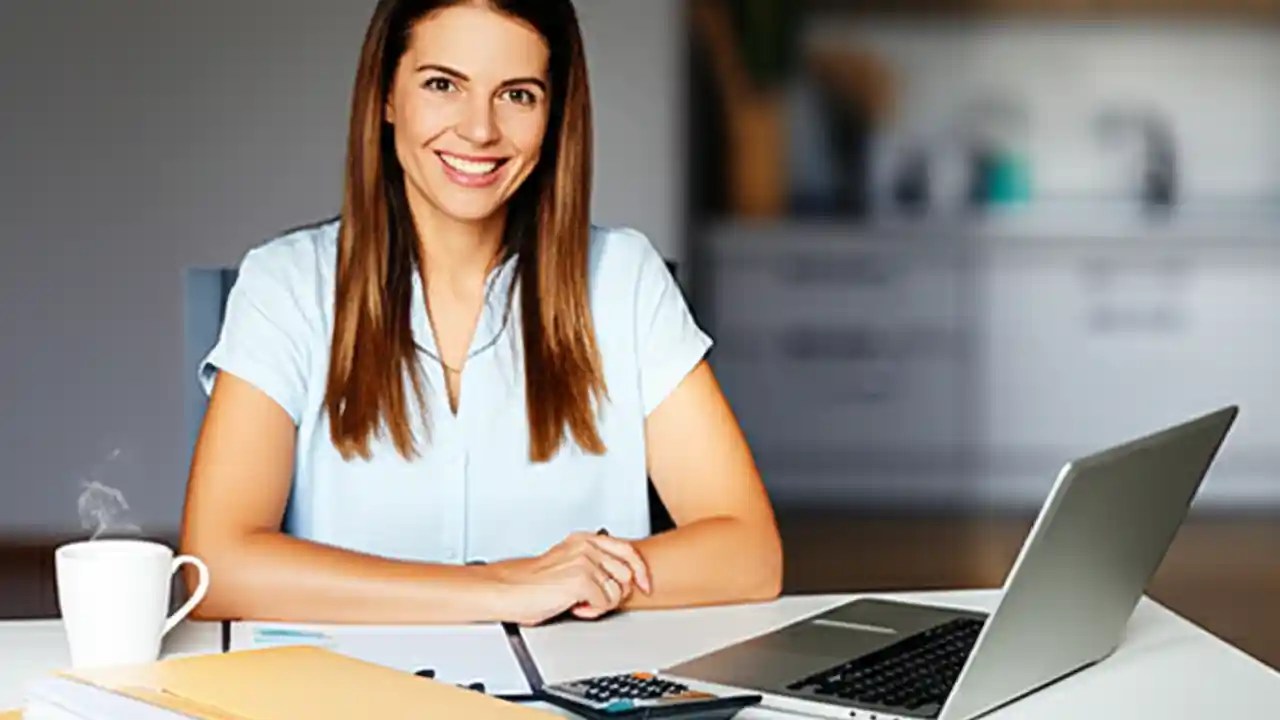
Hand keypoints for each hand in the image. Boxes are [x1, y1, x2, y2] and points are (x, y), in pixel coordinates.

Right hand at [493, 531, 651, 624]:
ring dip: (602, 603)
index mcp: (585, 540)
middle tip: (596, 599)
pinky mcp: (580, 580)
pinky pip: (604, 603)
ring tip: (581, 602)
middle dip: (615, 593)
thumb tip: (619, 577)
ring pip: (617, 592)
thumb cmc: (533, 581)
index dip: (640, 571)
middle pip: (627, 575)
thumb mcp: (568, 562)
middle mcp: (587, 547)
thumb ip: (593, 562)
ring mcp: (584, 562)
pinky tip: (575, 607)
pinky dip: (592, 611)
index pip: (628, 550)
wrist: (509, 589)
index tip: (645, 584)